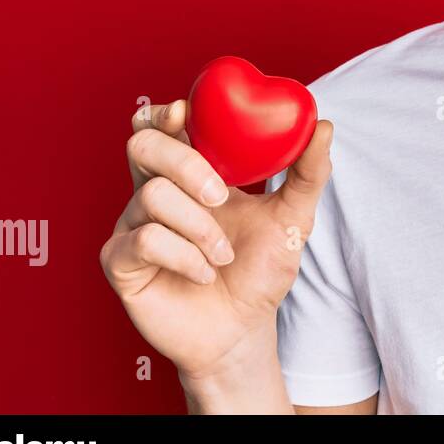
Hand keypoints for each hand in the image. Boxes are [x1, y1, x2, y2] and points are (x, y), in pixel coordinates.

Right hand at [101, 98, 332, 380]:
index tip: (184, 113)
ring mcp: (132, 225)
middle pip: (144, 146)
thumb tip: (323, 124)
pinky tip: (202, 273)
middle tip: (222, 195)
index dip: (164, 113)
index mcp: (190, 174)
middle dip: (185, 163)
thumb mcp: (294, 219)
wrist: (242, 330)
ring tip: (223, 254)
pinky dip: (184, 256)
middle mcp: (155, 192)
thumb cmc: (260, 271)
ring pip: (151, 195)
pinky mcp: (120, 261)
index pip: (162, 126)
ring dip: (199, 226)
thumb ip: (308, 173)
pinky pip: (144, 239)